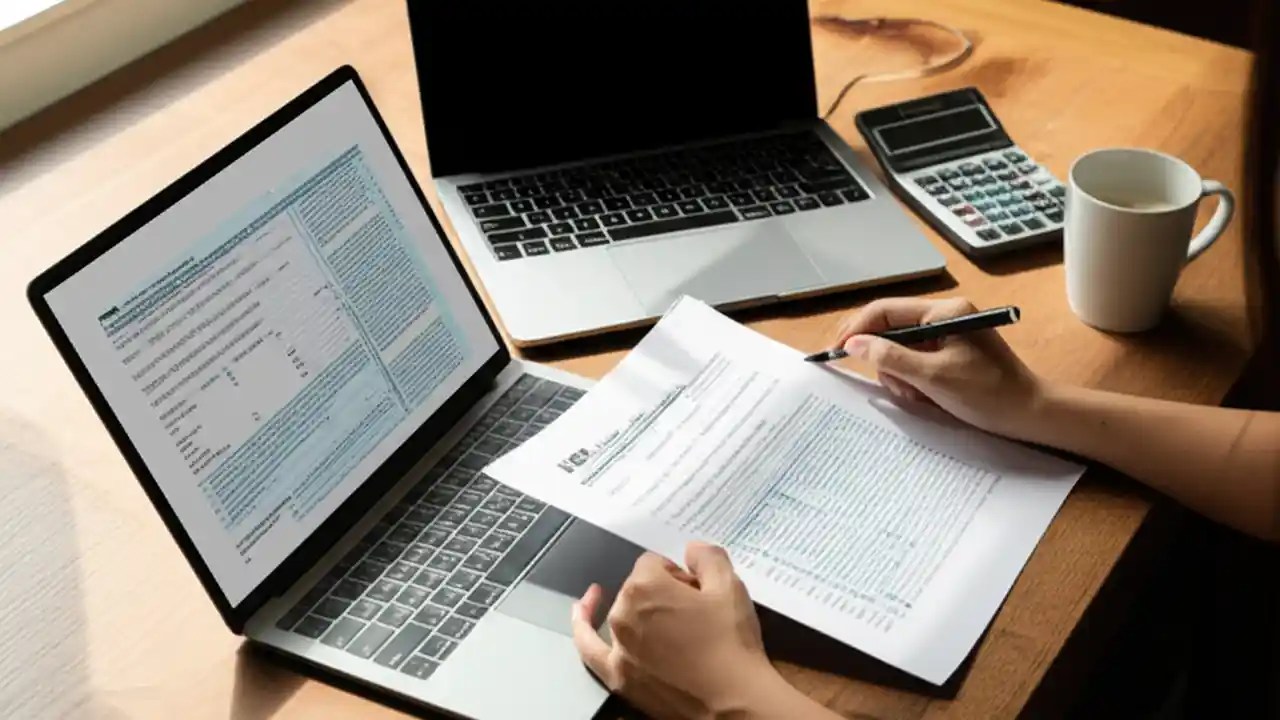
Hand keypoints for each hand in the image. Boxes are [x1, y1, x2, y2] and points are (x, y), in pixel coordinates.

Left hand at [571, 542, 804, 719]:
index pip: (656, 563)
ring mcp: (617, 646)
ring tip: (669, 619)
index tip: (700, 591)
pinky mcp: (618, 676)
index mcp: (646, 586)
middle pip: (639, 587)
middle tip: (696, 612)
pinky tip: (581, 610)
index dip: (680, 574)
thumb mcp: (730, 587)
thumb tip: (691, 549)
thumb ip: (707, 557)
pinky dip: (582, 626)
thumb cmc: (731, 643)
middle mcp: (623, 612)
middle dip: (664, 592)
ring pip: (623, 612)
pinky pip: (588, 647)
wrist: (733, 702)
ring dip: (641, 610)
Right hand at [834, 297, 1045, 438]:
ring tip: (920, 396)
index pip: (886, 310)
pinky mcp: (950, 353)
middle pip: (891, 329)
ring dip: (901, 376)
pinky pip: (915, 362)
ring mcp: (948, 335)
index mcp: (944, 312)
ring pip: (900, 350)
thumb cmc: (988, 394)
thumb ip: (890, 357)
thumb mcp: (933, 377)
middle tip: (893, 385)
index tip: (836, 352)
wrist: (1031, 414)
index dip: (857, 329)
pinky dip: (914, 381)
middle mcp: (945, 316)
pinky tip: (929, 397)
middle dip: (885, 360)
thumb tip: (853, 344)